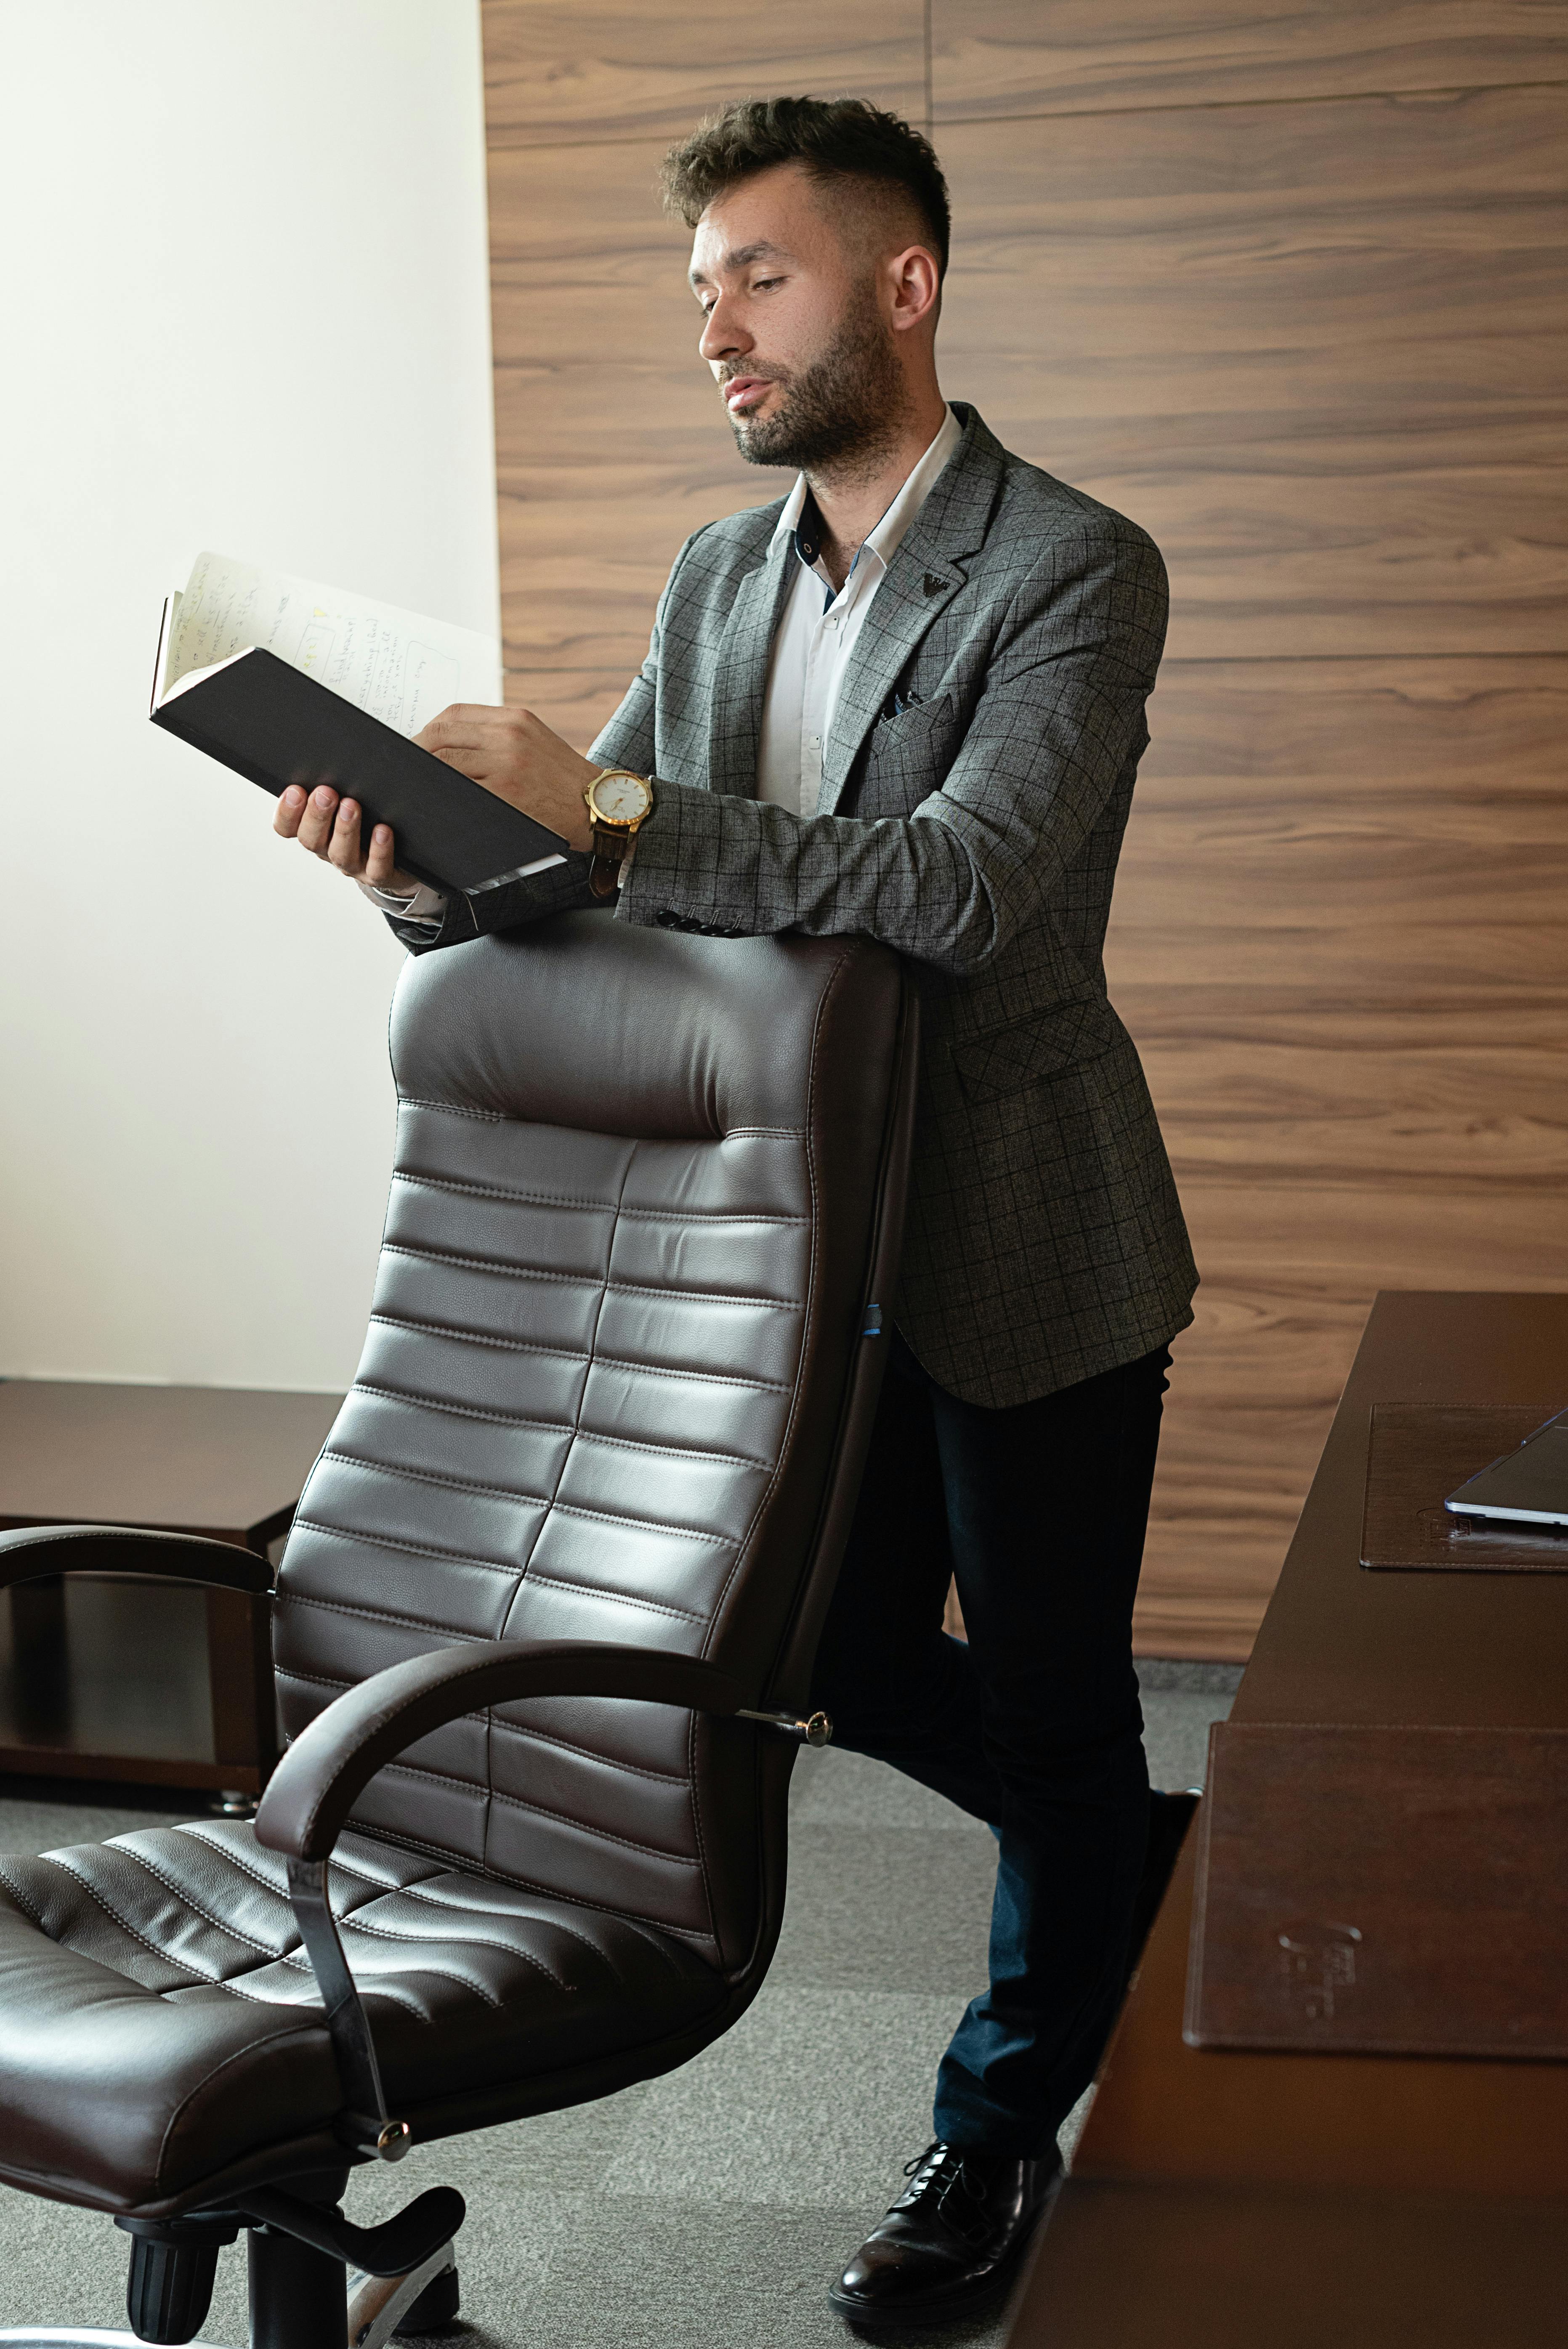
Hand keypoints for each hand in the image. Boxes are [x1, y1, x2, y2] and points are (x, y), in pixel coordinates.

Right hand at [273, 784, 416, 893]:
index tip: (294, 790)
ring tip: (351, 805)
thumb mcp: (350, 793)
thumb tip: (342, 747)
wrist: (400, 857)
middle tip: (325, 793)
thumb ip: (340, 776)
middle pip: (311, 839)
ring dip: (345, 829)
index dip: (287, 812)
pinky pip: (377, 868)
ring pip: (342, 854)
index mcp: (315, 829)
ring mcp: (354, 865)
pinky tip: (382, 830)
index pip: (287, 826)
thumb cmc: (370, 816)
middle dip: (316, 815)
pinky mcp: (380, 875)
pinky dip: (379, 850)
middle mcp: (329, 849)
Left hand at [414, 704, 597, 851]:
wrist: (604, 808)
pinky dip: (441, 797)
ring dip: (423, 776)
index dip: (427, 732)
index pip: (454, 715)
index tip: (415, 748)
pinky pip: (459, 791)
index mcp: (515, 719)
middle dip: (416, 753)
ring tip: (415, 790)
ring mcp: (508, 763)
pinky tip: (435, 806)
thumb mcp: (536, 744)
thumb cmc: (566, 783)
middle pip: (442, 735)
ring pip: (445, 762)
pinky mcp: (507, 792)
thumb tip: (449, 750)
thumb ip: (498, 740)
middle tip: (404, 773)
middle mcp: (510, 734)